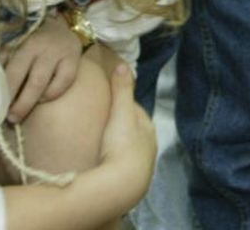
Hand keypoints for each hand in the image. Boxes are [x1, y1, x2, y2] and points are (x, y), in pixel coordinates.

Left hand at [2, 13, 82, 123]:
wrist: (57, 25)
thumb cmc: (30, 38)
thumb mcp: (15, 44)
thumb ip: (5, 61)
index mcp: (25, 44)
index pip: (14, 71)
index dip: (6, 92)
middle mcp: (45, 48)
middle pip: (34, 82)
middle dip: (21, 104)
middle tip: (12, 118)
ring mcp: (61, 54)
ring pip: (48, 86)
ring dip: (34, 102)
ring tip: (24, 111)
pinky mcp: (74, 60)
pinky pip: (64, 84)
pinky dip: (52, 94)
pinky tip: (43, 97)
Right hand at [96, 64, 156, 201]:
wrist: (122, 185)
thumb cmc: (122, 145)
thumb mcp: (121, 113)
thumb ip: (122, 90)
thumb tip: (123, 65)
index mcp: (148, 128)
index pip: (135, 110)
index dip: (122, 103)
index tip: (107, 100)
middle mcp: (149, 146)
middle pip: (132, 130)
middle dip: (120, 124)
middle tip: (101, 120)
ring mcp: (141, 165)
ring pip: (128, 148)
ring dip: (117, 143)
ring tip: (100, 140)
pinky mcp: (131, 180)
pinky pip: (121, 163)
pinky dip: (114, 159)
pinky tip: (103, 160)